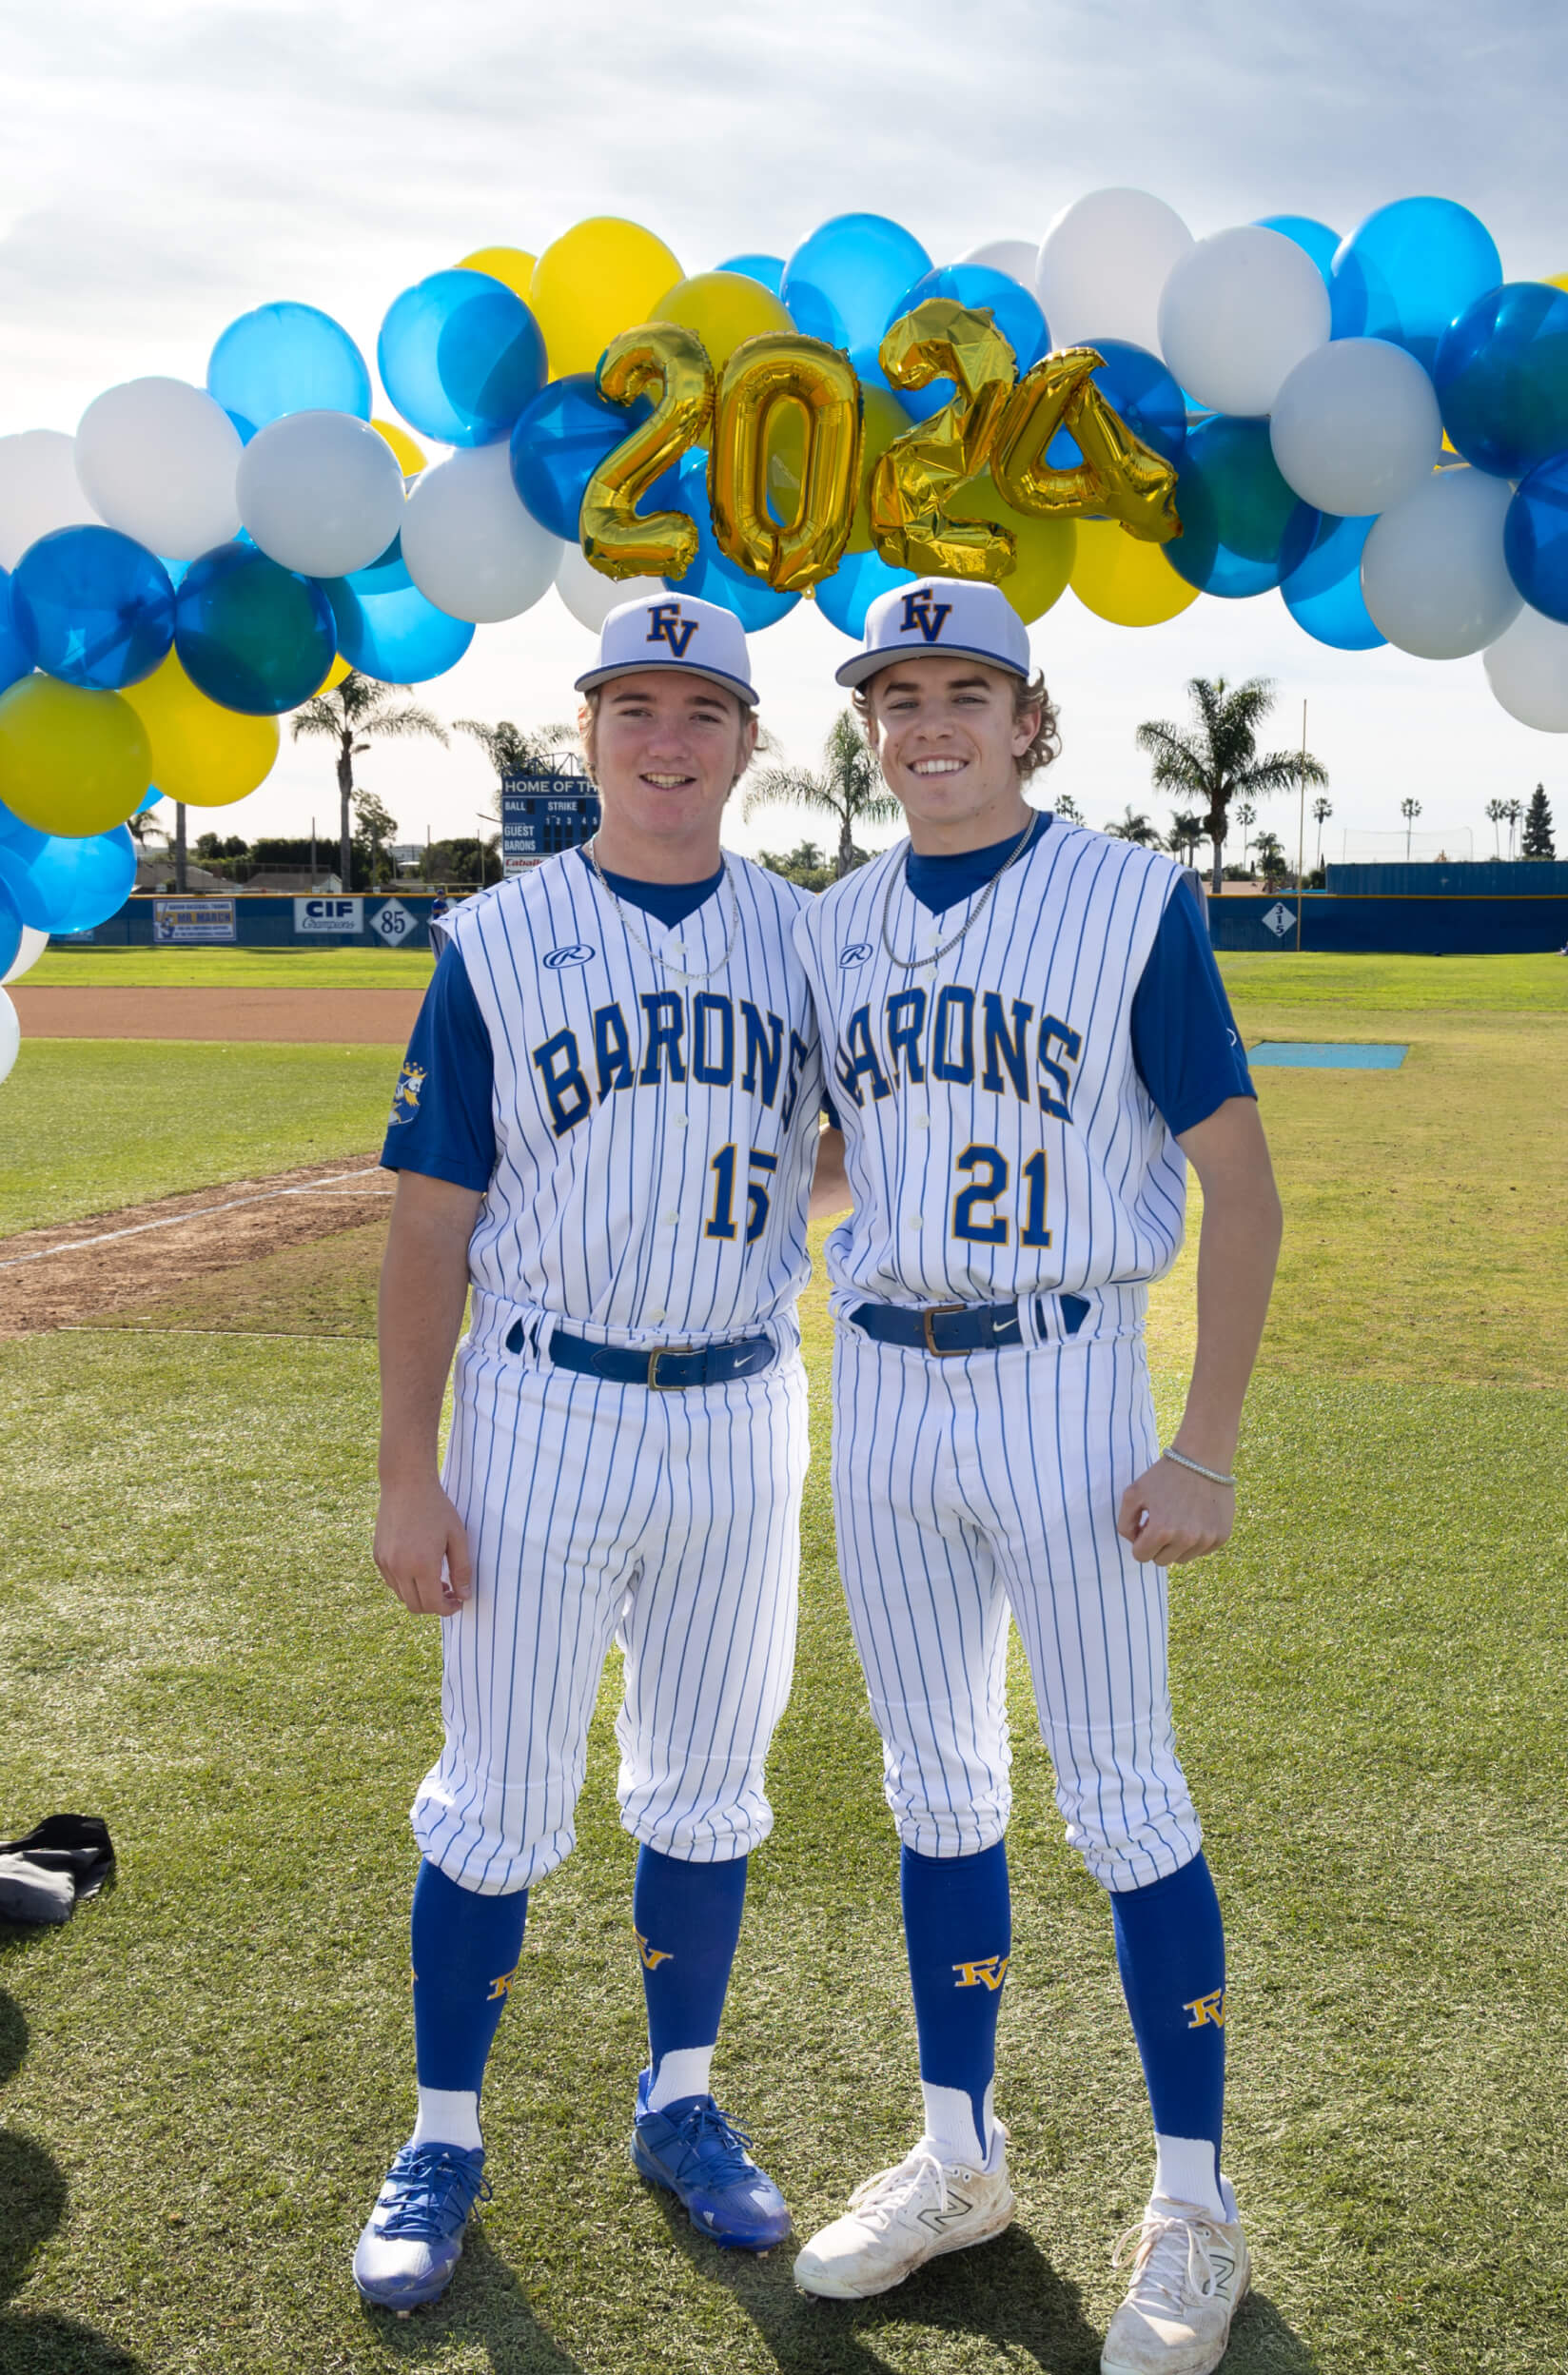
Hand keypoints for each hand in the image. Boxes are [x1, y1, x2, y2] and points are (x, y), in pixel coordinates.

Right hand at [373, 1471, 472, 1615]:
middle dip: (434, 1606)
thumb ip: (462, 1570)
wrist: (406, 1484)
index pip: (433, 1604)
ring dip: (420, 1596)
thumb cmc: (436, 1508)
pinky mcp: (377, 1556)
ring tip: (437, 1580)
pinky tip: (419, 1569)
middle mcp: (399, 1568)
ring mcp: (385, 1562)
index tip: (458, 1602)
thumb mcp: (457, 1537)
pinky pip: (392, 1582)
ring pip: (402, 1596)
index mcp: (422, 1564)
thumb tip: (464, 1596)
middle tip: (450, 1593)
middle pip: (416, 1606)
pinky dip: (406, 1584)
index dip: (447, 1609)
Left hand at [1116, 1456, 1234, 1566]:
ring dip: (1177, 1545)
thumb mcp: (1133, 1493)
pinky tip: (1195, 1517)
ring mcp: (1206, 1539)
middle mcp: (1186, 1540)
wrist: (1203, 1459)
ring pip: (1182, 1559)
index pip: (1141, 1556)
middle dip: (1157, 1545)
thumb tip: (1135, 1542)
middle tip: (1162, 1521)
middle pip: (1161, 1561)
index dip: (1139, 1541)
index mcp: (1161, 1531)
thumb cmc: (1165, 1475)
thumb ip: (1124, 1524)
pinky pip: (1201, 1551)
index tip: (1146, 1525)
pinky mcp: (1221, 1537)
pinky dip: (1196, 1540)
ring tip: (1179, 1518)